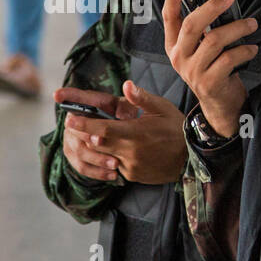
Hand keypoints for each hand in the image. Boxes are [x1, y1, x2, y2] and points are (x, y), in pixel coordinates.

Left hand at [56, 84, 188, 184]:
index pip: (103, 129)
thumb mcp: (162, 108)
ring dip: (95, 145)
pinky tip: (115, 147)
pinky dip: (109, 156)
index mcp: (136, 133)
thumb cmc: (176, 128)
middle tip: (73, 122)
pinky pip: (113, 166)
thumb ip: (141, 98)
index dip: (84, 124)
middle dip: (83, 133)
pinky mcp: (132, 176)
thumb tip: (126, 85)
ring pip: (102, 156)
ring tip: (91, 133)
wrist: (191, 158)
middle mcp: (130, 152)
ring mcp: (130, 166)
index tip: (69, 118)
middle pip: (96, 143)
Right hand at [163, 0, 255, 137]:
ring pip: (214, 40)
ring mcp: (192, 71)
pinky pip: (228, 59)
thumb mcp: (201, 50)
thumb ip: (203, 30)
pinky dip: (244, 50)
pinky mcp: (209, 82)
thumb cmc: (213, 70)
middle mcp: (179, 57)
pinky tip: (252, 48)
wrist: (220, 105)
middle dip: (212, 7)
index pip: (168, 18)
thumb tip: (221, 2)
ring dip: (237, 28)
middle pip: (192, 25)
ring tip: (252, 25)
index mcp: (174, 46)